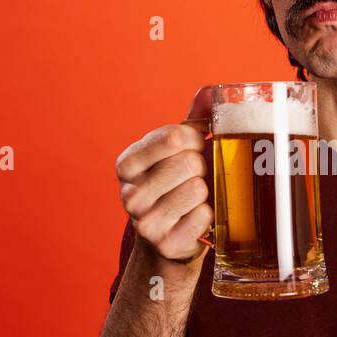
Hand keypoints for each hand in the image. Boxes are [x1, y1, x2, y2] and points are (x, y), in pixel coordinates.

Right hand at [115, 93, 214, 263]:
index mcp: (127, 164)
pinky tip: (194, 218)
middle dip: (201, 168)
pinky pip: (204, 216)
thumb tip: (210, 92)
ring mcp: (144, 223)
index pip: (176, 136)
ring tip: (193, 199)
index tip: (192, 150)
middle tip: (193, 179)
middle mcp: (129, 194)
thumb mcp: (178, 150)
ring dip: (206, 192)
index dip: (195, 140)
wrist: (170, 236)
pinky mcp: (166, 243)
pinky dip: (208, 215)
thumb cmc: (177, 183)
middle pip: (190, 163)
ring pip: (198, 189)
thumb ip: (193, 119)